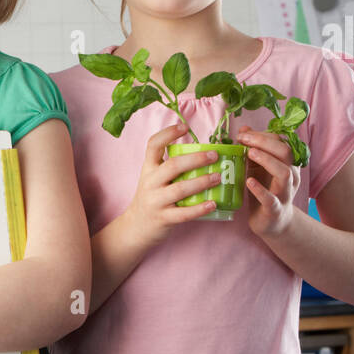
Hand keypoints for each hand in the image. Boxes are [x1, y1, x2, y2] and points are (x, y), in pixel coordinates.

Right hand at [122, 123, 223, 252]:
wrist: (136, 226)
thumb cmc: (152, 198)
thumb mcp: (154, 178)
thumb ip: (170, 166)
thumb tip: (202, 152)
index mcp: (148, 168)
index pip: (153, 145)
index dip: (168, 133)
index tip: (185, 126)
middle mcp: (150, 182)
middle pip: (172, 166)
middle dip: (196, 159)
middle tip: (214, 155)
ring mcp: (155, 201)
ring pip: (179, 189)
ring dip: (201, 182)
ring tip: (217, 177)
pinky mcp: (163, 218)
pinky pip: (183, 213)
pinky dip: (200, 208)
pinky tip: (213, 203)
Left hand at [240, 125, 300, 238]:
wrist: (273, 223)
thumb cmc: (266, 191)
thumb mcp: (258, 168)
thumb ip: (253, 149)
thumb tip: (244, 129)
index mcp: (288, 164)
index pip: (281, 142)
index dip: (263, 135)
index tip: (243, 134)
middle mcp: (291, 176)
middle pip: (286, 152)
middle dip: (265, 143)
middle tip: (245, 140)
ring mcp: (285, 193)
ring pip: (284, 173)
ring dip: (267, 161)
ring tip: (249, 153)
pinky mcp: (275, 209)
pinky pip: (271, 199)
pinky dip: (260, 190)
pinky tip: (249, 182)